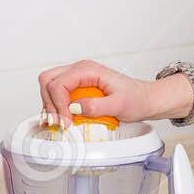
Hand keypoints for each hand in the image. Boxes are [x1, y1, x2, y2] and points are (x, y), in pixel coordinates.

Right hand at [37, 60, 191, 126]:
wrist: (145, 99)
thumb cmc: (136, 99)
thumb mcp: (119, 105)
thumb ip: (97, 107)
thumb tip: (75, 109)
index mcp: (88, 70)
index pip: (59, 83)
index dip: (58, 104)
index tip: (66, 122)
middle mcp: (80, 70)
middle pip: (48, 80)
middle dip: (49, 103)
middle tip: (58, 123)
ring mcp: (77, 78)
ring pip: (48, 86)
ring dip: (49, 105)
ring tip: (59, 123)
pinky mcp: (77, 88)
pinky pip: (56, 94)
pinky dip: (54, 107)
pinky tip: (60, 119)